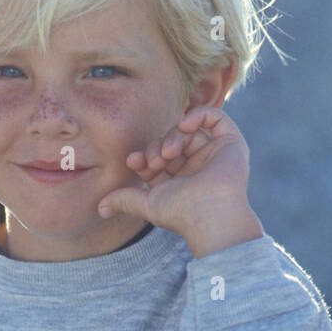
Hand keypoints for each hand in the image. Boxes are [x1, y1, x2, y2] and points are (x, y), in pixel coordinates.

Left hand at [98, 106, 254, 248]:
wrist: (210, 215)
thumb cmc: (181, 212)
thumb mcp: (146, 204)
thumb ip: (124, 199)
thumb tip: (100, 208)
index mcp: (178, 181)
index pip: (157, 158)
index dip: (144, 156)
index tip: (134, 162)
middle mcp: (196, 167)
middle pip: (170, 142)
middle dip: (157, 148)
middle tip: (154, 161)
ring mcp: (214, 154)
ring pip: (188, 132)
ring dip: (173, 136)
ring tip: (169, 152)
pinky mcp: (231, 144)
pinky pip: (215, 119)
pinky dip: (199, 115)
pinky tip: (185, 124)